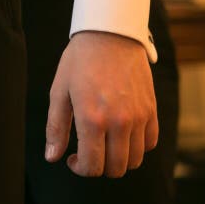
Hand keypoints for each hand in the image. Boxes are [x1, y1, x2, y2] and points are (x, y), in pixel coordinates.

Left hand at [45, 31, 157, 176]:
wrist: (109, 34)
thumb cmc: (80, 61)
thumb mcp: (59, 91)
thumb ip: (56, 127)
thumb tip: (52, 157)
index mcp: (92, 118)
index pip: (93, 166)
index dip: (80, 169)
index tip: (73, 158)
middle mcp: (119, 121)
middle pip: (115, 168)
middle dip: (98, 166)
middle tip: (87, 151)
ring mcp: (139, 116)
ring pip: (134, 160)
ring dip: (118, 159)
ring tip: (103, 142)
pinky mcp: (151, 109)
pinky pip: (149, 143)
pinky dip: (136, 147)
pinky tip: (121, 133)